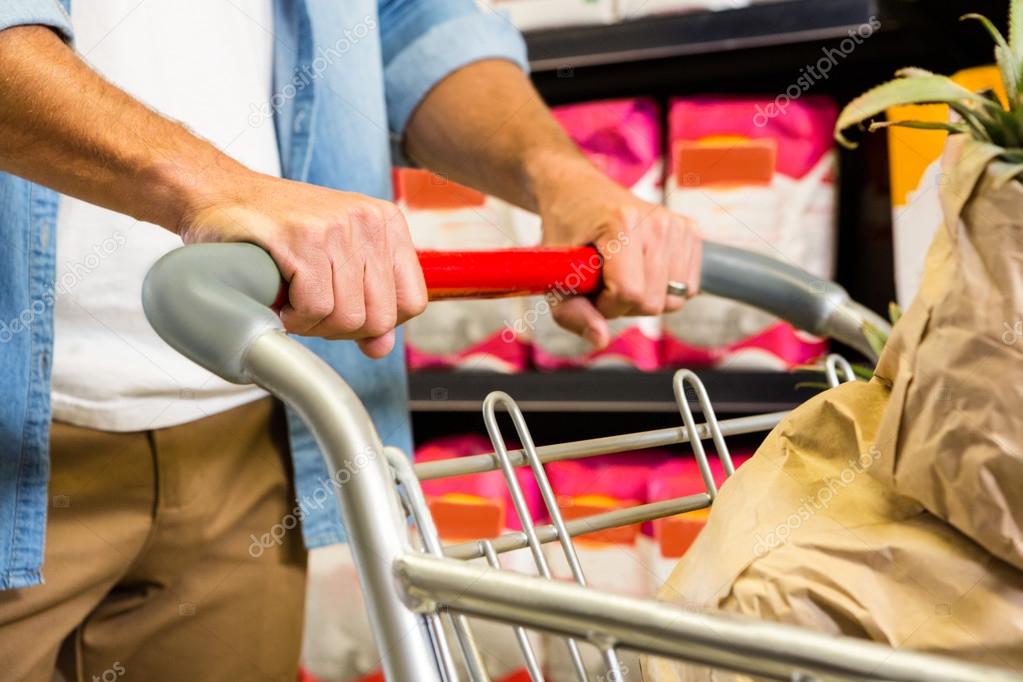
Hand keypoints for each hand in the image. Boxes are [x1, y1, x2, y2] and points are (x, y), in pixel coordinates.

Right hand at [176, 169, 426, 358]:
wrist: (214, 194)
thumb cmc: (274, 230)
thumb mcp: (333, 260)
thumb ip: (365, 302)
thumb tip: (382, 347)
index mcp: (387, 224)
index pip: (412, 301)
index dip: (377, 323)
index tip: (342, 312)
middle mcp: (369, 221)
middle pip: (380, 317)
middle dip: (339, 328)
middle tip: (308, 309)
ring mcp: (338, 227)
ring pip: (348, 318)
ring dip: (311, 323)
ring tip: (290, 298)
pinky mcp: (303, 238)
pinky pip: (315, 308)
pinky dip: (291, 317)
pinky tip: (277, 297)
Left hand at [537, 161, 702, 348]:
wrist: (579, 191)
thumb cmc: (565, 232)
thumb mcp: (554, 276)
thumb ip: (572, 313)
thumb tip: (600, 340)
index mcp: (622, 224)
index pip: (630, 292)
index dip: (607, 305)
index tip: (591, 290)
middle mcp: (657, 221)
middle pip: (655, 301)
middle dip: (626, 303)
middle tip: (604, 281)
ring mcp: (677, 225)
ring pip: (675, 298)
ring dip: (646, 297)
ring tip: (623, 273)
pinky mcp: (690, 230)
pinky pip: (688, 287)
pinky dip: (666, 288)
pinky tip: (644, 269)